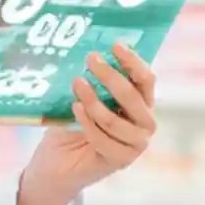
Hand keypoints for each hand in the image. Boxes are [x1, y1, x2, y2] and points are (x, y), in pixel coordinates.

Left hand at [24, 42, 157, 198]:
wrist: (59, 160)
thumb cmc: (74, 123)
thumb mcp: (84, 97)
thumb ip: (93, 80)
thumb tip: (90, 52)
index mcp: (141, 103)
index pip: (146, 80)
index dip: (133, 62)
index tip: (115, 45)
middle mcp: (144, 122)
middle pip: (133, 97)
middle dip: (111, 76)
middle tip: (91, 59)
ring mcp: (135, 143)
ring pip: (116, 120)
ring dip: (94, 100)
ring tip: (77, 83)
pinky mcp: (121, 160)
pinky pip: (103, 139)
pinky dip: (88, 122)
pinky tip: (76, 109)